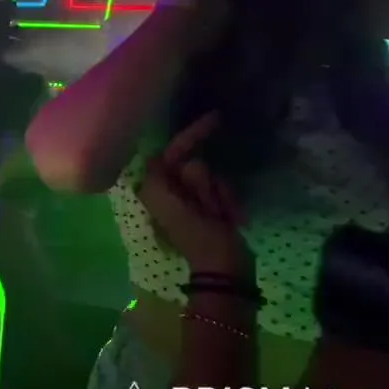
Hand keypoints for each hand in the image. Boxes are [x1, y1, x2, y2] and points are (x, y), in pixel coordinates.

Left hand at [136, 112, 251, 275]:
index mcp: (156, 189)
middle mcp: (172, 190)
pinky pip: (225, 191)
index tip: (216, 119)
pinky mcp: (214, 207)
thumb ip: (160, 178)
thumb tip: (164, 155)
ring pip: (213, 177)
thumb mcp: (171, 206)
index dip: (192, 135)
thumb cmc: (197, 237)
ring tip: (222, 217)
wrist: (225, 269)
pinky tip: (232, 219)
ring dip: (220, 197)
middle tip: (211, 210)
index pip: (172, 152)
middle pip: (197, 165)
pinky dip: (230, 204)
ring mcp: (194, 199)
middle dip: (209, 186)